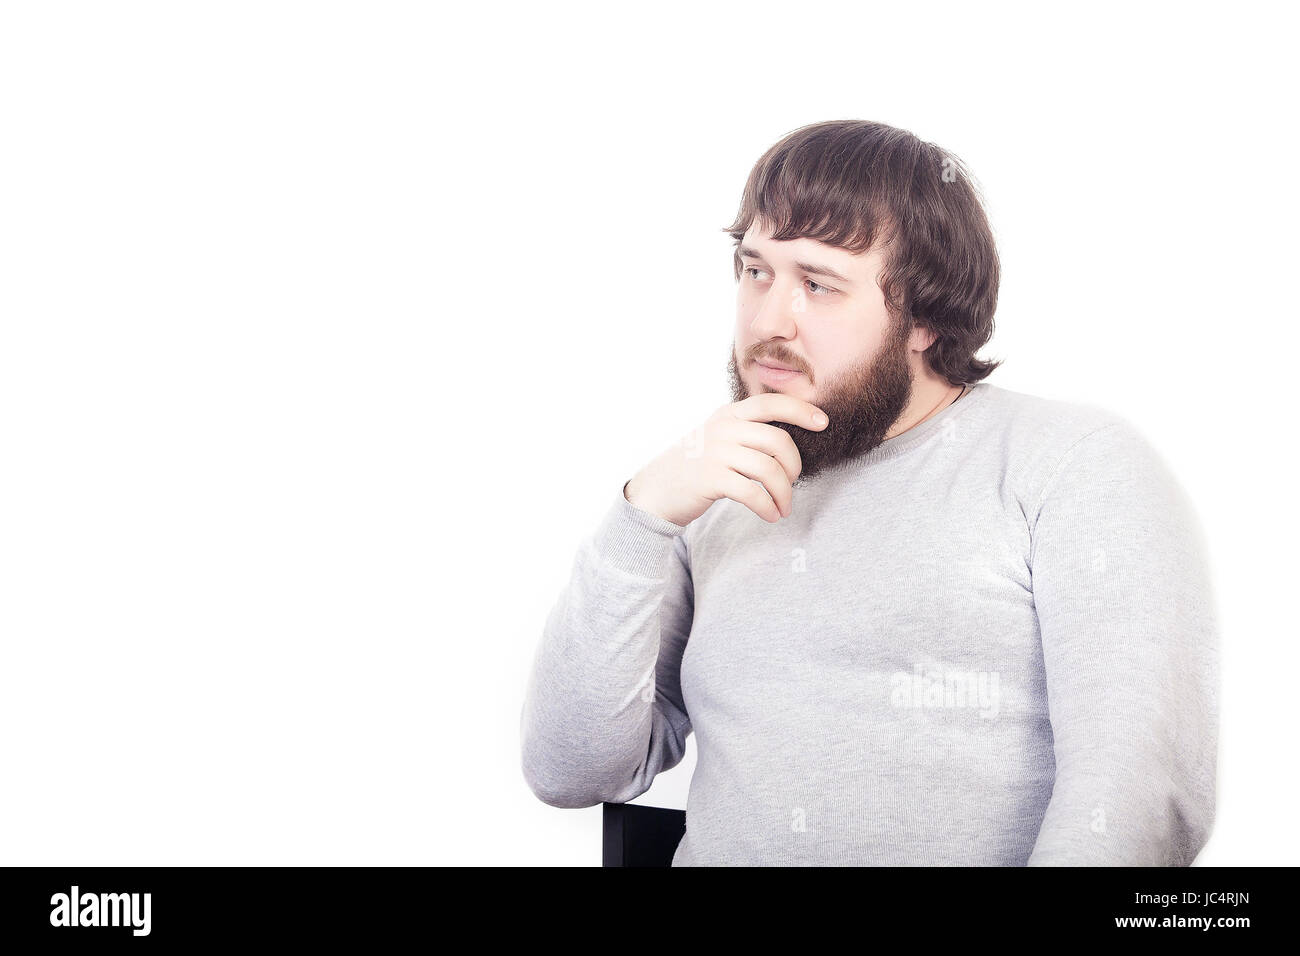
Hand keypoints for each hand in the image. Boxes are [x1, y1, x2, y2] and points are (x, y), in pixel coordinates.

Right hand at [623, 393, 828, 526]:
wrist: (655, 490)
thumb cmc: (694, 467)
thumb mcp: (716, 437)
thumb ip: (745, 432)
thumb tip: (789, 442)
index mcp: (728, 415)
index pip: (771, 403)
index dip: (801, 410)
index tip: (823, 422)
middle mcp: (723, 429)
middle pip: (778, 441)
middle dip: (795, 466)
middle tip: (792, 483)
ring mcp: (715, 453)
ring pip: (769, 470)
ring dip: (784, 493)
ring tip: (784, 507)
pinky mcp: (711, 480)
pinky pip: (753, 493)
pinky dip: (768, 507)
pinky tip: (771, 515)